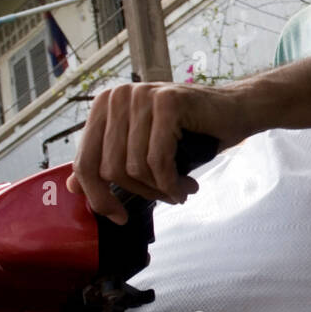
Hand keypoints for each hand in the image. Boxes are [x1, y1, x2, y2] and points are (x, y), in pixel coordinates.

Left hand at [66, 82, 242, 223]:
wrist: (237, 110)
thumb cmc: (191, 132)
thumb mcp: (143, 148)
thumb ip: (109, 161)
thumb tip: (73, 187)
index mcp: (104, 105)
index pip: (84, 160)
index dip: (98, 196)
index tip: (117, 216)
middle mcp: (117, 96)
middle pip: (109, 168)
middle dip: (139, 193)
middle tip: (165, 198)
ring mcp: (142, 96)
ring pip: (134, 167)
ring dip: (160, 190)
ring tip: (180, 190)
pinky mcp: (167, 102)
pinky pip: (158, 160)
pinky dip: (172, 182)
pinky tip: (186, 186)